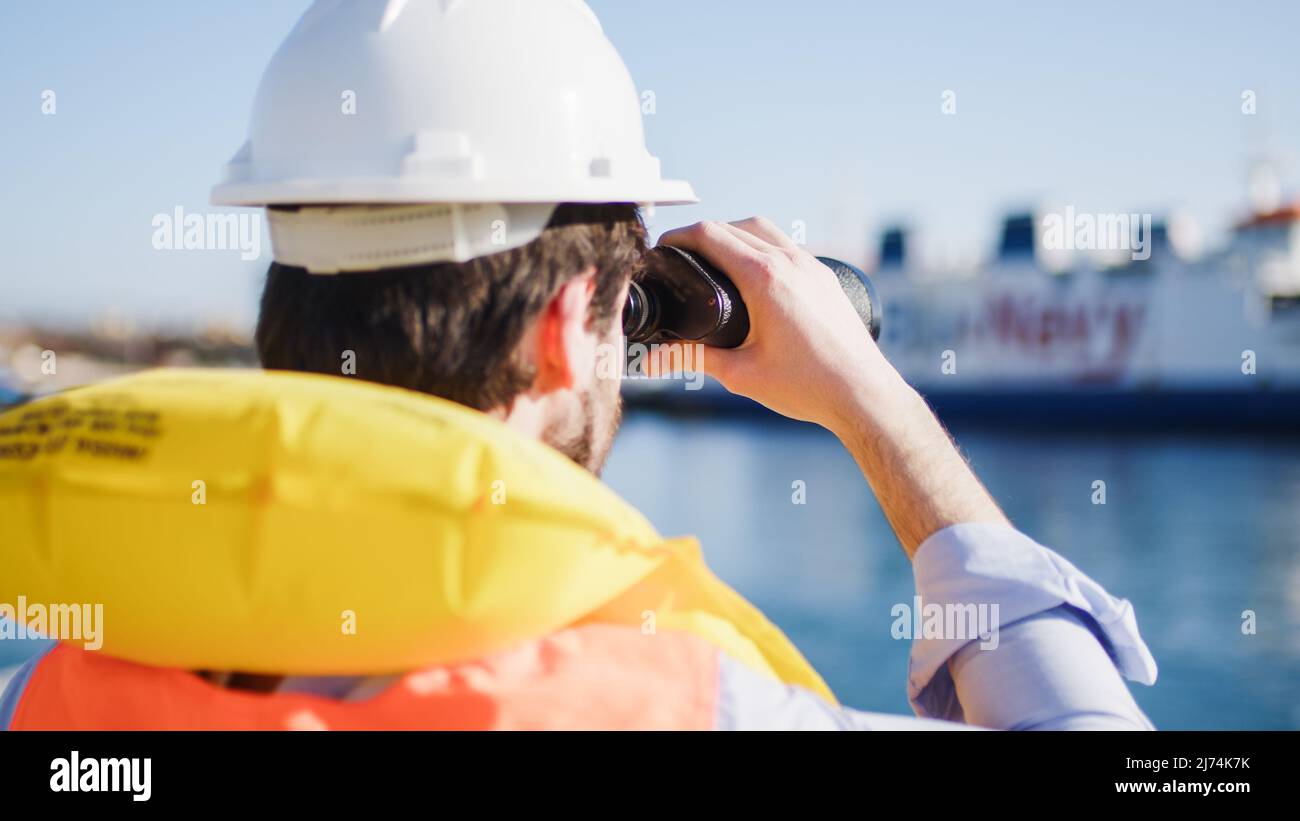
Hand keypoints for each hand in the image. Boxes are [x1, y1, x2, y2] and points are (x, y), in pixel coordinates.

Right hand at [656, 217, 903, 431]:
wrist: (862, 393)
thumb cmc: (808, 386)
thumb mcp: (741, 374)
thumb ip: (695, 360)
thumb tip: (656, 358)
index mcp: (764, 279)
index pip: (711, 235)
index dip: (679, 236)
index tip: (663, 249)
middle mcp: (790, 262)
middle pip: (735, 226)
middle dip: (702, 234)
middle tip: (682, 256)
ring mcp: (811, 267)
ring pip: (764, 230)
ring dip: (735, 235)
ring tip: (714, 261)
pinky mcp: (825, 277)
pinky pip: (787, 247)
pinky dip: (763, 248)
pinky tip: (754, 275)